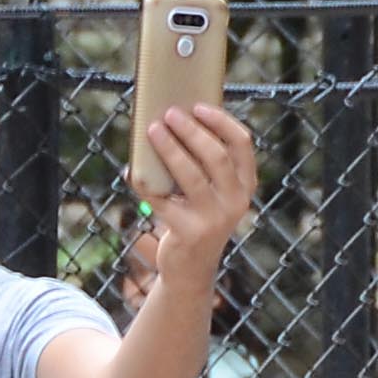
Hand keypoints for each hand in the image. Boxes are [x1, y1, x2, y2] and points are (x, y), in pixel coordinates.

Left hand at [137, 102, 255, 273]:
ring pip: (191, 175)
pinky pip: (161, 199)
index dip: (221, 121)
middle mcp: (236, 202)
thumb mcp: (212, 193)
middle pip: (216, 156)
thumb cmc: (197, 219)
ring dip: (169, 148)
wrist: (191, 271)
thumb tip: (173, 122)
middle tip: (169, 114)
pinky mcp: (188, 233)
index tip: (198, 106)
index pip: (242, 144)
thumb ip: (203, 164)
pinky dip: (144, 182)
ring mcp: (214, 219)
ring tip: (152, 130)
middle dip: (191, 131)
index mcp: (245, 186)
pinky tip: (132, 170)